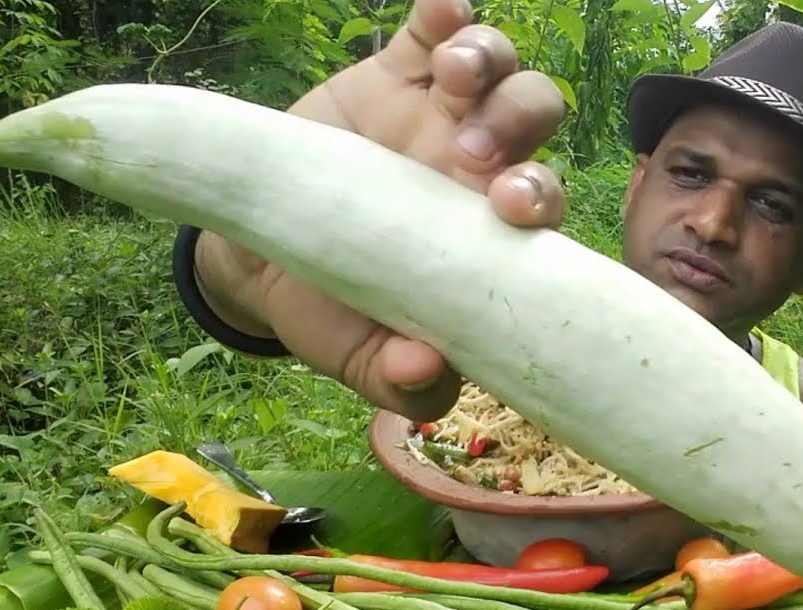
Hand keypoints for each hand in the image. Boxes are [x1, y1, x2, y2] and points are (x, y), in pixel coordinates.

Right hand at [192, 0, 566, 421]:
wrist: (261, 262)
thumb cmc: (333, 311)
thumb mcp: (360, 355)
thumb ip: (400, 379)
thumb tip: (428, 375)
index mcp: (487, 229)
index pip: (541, 203)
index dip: (538, 196)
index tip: (508, 209)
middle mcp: (479, 163)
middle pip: (533, 120)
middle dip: (517, 124)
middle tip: (470, 152)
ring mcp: (440, 111)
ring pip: (498, 67)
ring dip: (488, 61)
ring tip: (453, 77)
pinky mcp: (396, 72)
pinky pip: (434, 30)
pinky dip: (446, 13)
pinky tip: (441, 10)